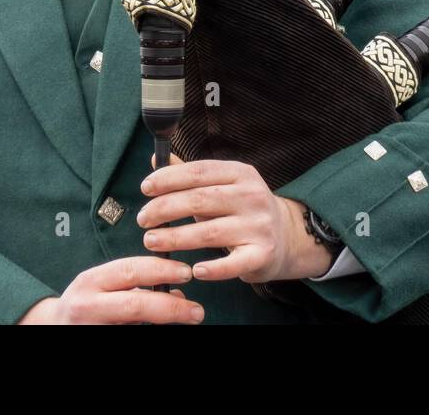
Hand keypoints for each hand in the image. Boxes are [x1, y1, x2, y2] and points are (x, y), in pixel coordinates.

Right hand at [17, 256, 204, 323]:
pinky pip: (127, 338)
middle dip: (170, 308)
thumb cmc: (84, 306)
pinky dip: (148, 334)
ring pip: (133, 328)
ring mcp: (90, 329)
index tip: (186, 273)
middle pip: (135, 305)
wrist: (50, 329)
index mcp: (90, 282)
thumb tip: (177, 293)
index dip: (161, 270)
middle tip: (196, 311)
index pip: (130, 270)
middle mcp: (87, 306)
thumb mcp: (102, 288)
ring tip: (185, 322)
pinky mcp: (95, 344)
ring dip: (162, 326)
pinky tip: (160, 332)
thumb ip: (134, 286)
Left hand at [139, 152, 334, 282]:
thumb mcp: (222, 186)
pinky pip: (234, 263)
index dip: (169, 178)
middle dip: (165, 208)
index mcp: (240, 173)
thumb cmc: (242, 209)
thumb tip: (157, 158)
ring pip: (210, 232)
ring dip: (176, 237)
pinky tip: (194, 271)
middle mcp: (251, 196)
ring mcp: (259, 225)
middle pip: (200, 200)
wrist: (287, 236)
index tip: (145, 188)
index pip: (199, 171)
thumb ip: (189, 175)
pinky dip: (214, 268)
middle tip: (142, 219)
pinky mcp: (263, 254)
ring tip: (151, 241)